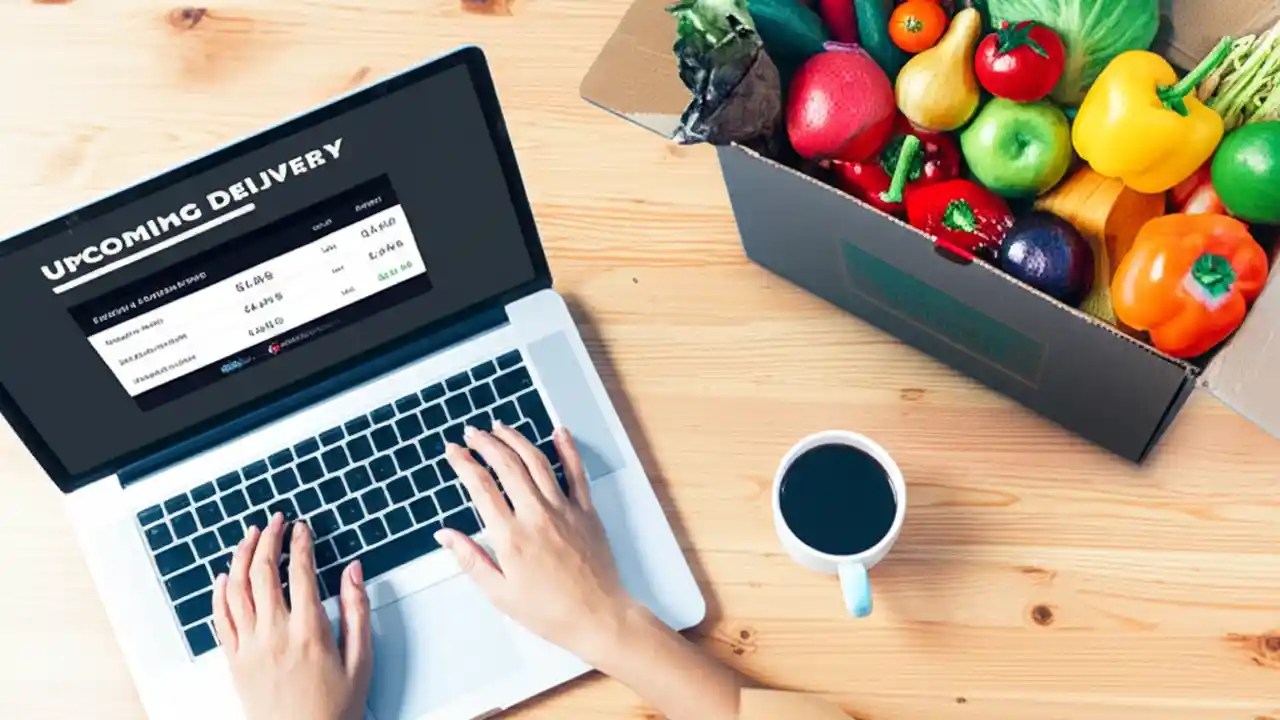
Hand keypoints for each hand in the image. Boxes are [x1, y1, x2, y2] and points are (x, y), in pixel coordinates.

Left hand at [212, 512, 372, 719]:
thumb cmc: (334, 708)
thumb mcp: (361, 660)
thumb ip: (357, 610)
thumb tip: (353, 571)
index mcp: (309, 631)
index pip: (300, 572)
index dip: (301, 543)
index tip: (303, 528)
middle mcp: (274, 634)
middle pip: (263, 572)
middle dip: (269, 539)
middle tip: (276, 522)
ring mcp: (249, 648)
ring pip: (236, 589)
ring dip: (241, 557)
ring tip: (250, 537)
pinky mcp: (234, 661)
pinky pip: (220, 618)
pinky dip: (219, 592)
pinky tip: (224, 577)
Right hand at [439, 423, 635, 662]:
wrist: (597, 617)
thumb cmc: (550, 612)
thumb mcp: (499, 593)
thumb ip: (471, 559)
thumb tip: (445, 534)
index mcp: (511, 537)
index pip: (481, 487)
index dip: (463, 463)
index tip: (453, 451)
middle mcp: (537, 516)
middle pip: (507, 466)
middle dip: (486, 443)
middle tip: (472, 433)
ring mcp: (565, 510)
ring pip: (538, 462)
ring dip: (517, 439)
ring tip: (501, 427)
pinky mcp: (587, 511)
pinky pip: (577, 473)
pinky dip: (567, 449)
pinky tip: (558, 432)